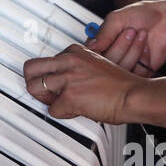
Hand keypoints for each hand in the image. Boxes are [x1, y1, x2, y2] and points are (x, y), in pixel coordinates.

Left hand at [23, 44, 143, 123]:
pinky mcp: (70, 96)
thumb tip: (63, 80)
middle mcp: (69, 61)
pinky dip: (62, 114)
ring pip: (34, 87)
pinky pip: (52, 110)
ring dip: (45, 99)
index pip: (45, 60)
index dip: (48, 75)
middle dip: (32, 82)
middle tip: (41, 92)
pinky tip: (75, 111)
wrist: (134, 94)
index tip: (53, 82)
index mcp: (75, 51)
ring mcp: (68, 78)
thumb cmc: (121, 84)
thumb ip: (77, 68)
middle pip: (30, 68)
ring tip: (59, 103)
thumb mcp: (96, 64)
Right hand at [85, 0, 165, 77]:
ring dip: (133, 50)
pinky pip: (136, 73)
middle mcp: (112, 56)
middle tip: (130, 31)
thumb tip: (90, 47)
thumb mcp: (117, 19)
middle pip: (106, 64)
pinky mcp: (140, 72)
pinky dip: (143, 58)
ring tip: (141, 35)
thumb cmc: (142, 16)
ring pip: (121, 69)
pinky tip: (146, 46)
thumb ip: (102, 33)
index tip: (109, 39)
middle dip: (120, 46)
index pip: (91, 55)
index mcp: (102, 43)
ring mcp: (126, 65)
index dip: (99, 50)